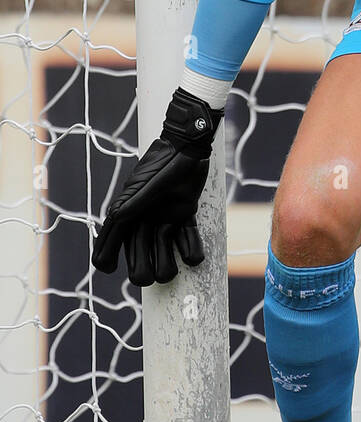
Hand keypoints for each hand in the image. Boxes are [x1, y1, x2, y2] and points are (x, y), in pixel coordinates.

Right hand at [92, 88, 222, 285]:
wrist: (190, 147)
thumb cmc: (165, 163)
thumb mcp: (147, 184)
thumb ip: (131, 204)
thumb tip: (114, 220)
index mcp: (126, 213)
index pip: (108, 243)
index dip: (106, 259)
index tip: (111, 268)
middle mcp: (143, 220)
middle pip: (137, 259)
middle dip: (144, 271)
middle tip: (153, 274)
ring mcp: (164, 220)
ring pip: (162, 256)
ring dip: (168, 266)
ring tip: (176, 267)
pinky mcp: (184, 216)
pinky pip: (187, 242)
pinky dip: (191, 251)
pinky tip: (192, 256)